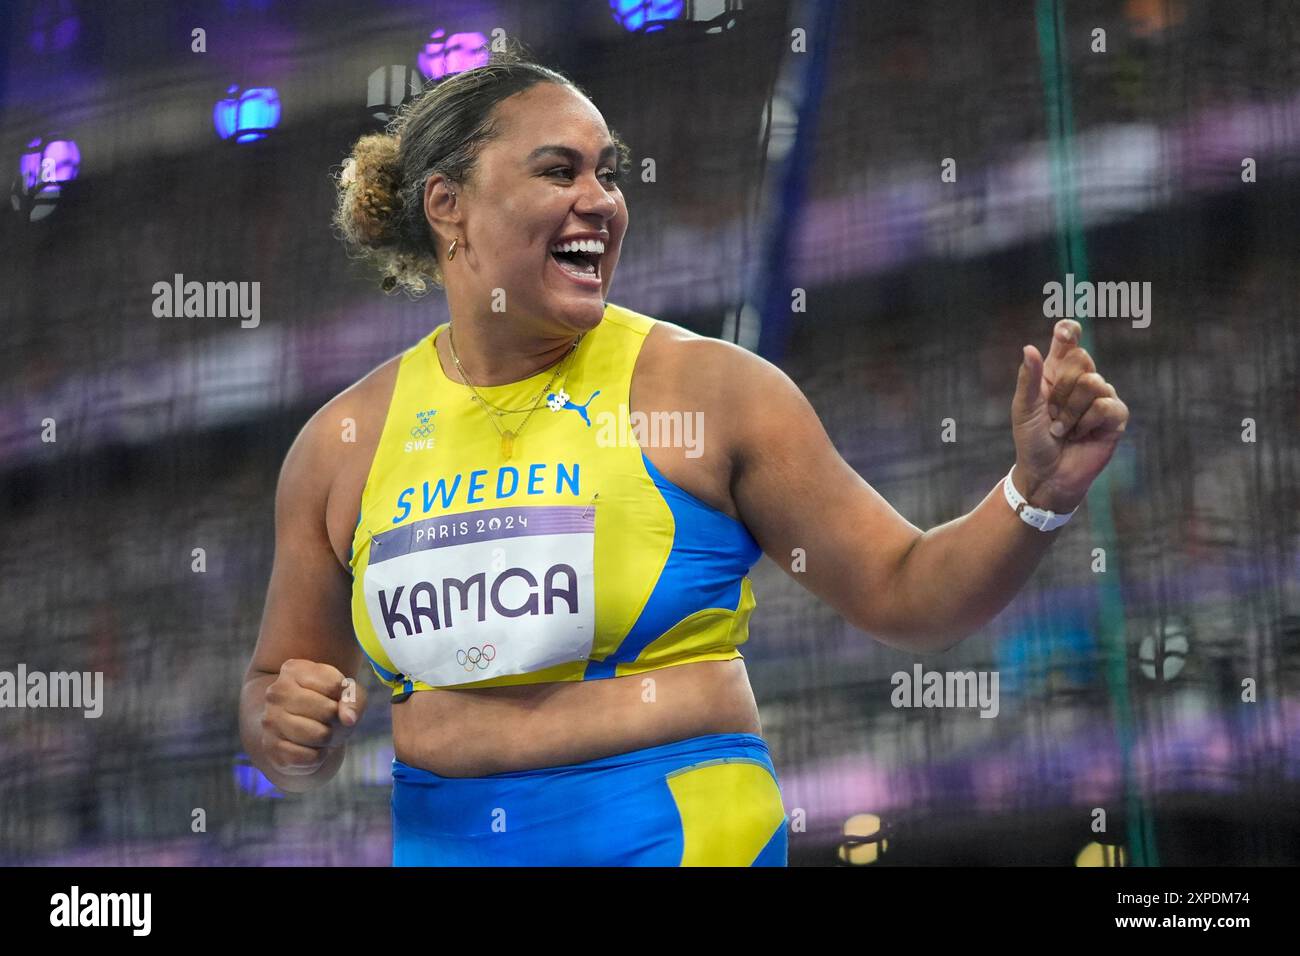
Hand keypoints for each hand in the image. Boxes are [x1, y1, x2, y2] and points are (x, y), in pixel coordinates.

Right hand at [261, 659, 366, 775]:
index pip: (335, 685)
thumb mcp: (347, 694)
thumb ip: (354, 698)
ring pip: (320, 735)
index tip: (334, 697)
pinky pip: (311, 757)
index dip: (343, 696)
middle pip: (328, 710)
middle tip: (327, 719)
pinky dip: (318, 756)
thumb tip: (348, 719)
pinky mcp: (271, 748)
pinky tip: (308, 747)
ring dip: (327, 738)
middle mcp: (276, 692)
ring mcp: (270, 720)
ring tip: (318, 733)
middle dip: (335, 719)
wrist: (298, 732)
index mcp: (293, 670)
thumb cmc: (327, 706)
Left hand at [1011, 319, 1129, 512]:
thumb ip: (1028, 378)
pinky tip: (1080, 435)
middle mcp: (1081, 380)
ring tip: (1062, 430)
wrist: (1046, 474)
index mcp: (1056, 373)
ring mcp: (1101, 397)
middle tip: (1051, 413)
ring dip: (1071, 411)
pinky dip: (1087, 422)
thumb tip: (1029, 347)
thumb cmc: (1032, 441)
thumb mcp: (1024, 408)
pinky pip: (1105, 405)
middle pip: (1081, 358)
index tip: (1065, 332)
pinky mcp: (1115, 416)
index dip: (1069, 331)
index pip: (1068, 342)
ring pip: (1093, 383)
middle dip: (1061, 388)